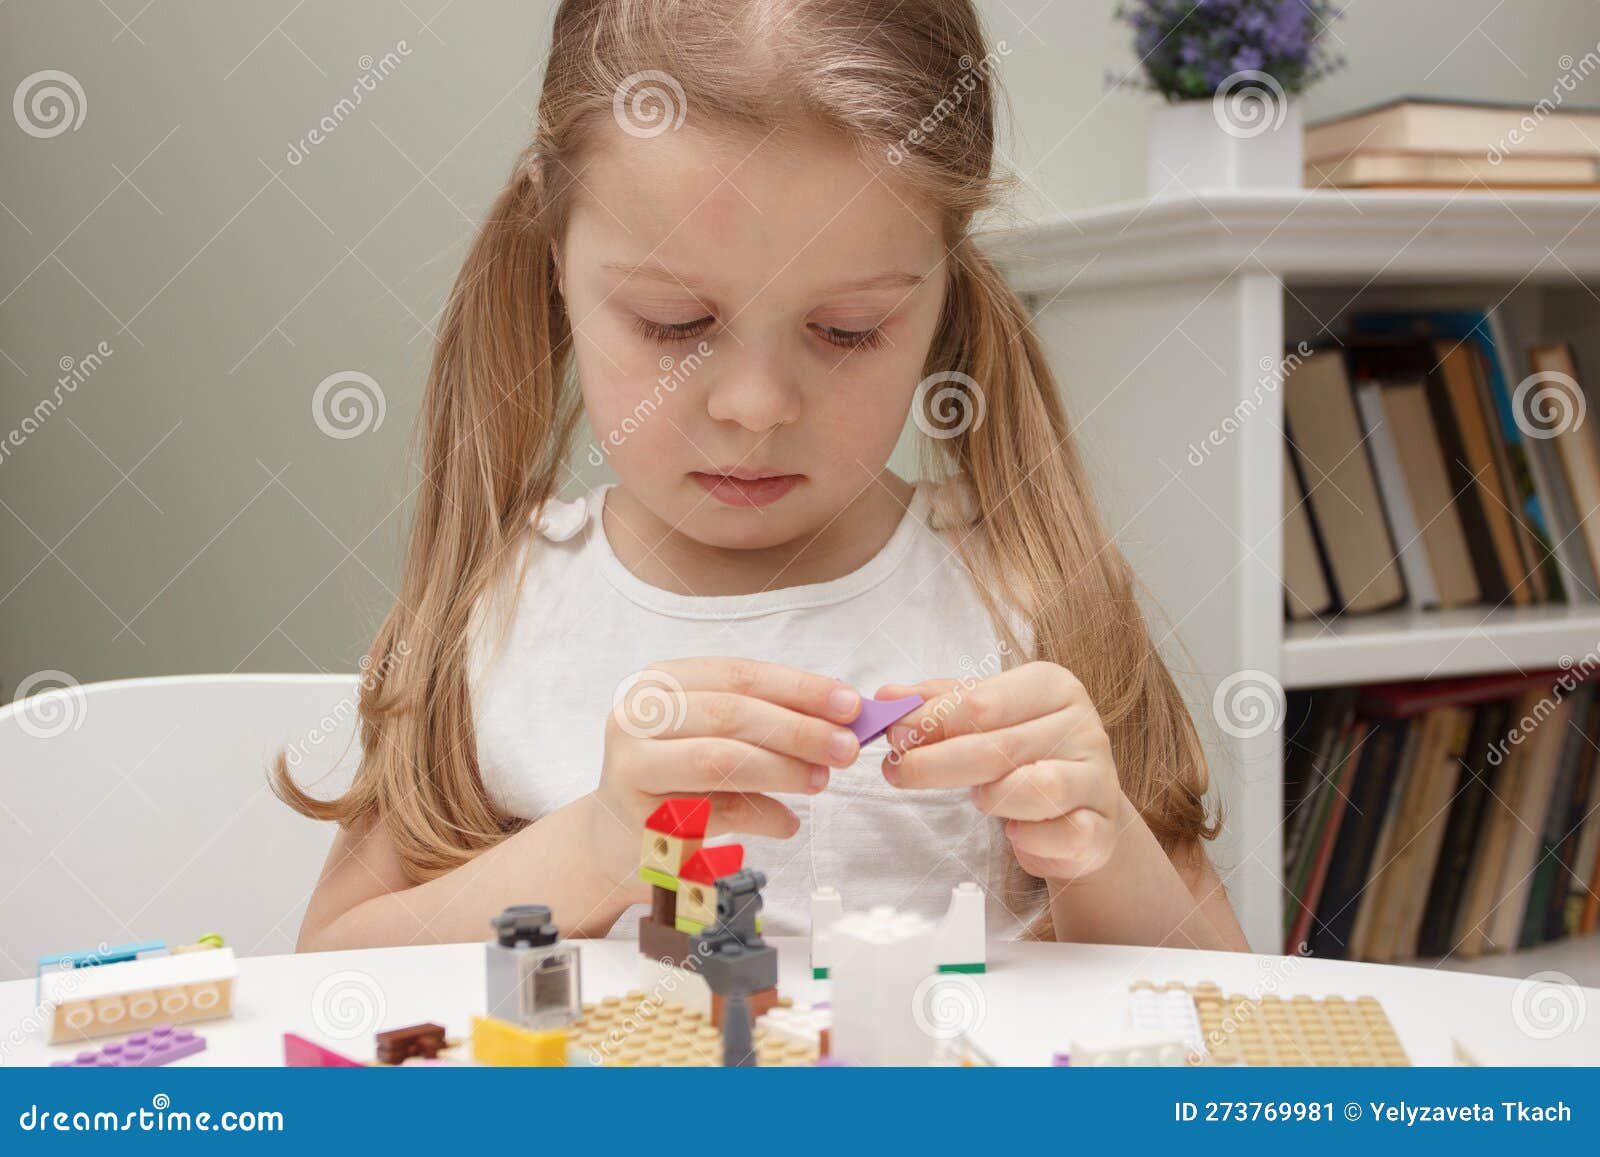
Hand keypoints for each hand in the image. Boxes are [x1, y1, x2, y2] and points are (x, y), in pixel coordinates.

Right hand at [585, 657, 861, 884]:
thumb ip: (765, 719)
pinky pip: (714, 813)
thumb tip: (842, 719)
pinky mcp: (640, 818)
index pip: (739, 675)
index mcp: (661, 682)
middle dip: (798, 729)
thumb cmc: (675, 773)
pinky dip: (761, 817)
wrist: (613, 834)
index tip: (849, 703)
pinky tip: (788, 822)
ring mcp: (632, 767)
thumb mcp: (709, 732)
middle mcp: (638, 716)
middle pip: (731, 714)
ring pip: (719, 760)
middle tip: (846, 747)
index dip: (798, 687)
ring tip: (821, 780)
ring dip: (782, 770)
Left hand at [877, 661, 1123, 881]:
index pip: (983, 702)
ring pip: (1035, 788)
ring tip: (977, 799)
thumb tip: (889, 696)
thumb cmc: (1026, 754)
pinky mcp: (1102, 828)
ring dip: (991, 798)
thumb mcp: (985, 717)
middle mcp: (1083, 727)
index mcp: (1053, 687)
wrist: (1081, 806)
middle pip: (998, 746)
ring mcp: (1097, 778)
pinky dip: (1031, 840)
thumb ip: (939, 704)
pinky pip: (1064, 835)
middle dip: (936, 763)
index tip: (893, 733)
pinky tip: (1016, 834)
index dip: (931, 721)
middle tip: (898, 771)